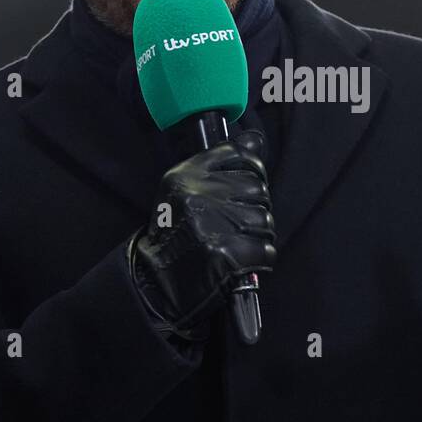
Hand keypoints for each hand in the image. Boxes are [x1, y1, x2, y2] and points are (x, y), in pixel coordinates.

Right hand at [128, 129, 276, 341]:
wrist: (155, 282)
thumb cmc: (175, 233)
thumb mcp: (185, 189)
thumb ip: (221, 162)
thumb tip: (257, 139)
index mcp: (185, 176)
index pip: (241, 157)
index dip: (253, 172)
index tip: (247, 186)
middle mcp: (198, 197)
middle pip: (258, 190)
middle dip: (255, 209)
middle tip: (237, 225)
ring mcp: (212, 227)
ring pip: (265, 220)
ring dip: (258, 235)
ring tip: (238, 243)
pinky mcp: (225, 256)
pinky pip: (266, 250)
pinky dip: (261, 258)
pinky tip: (244, 261)